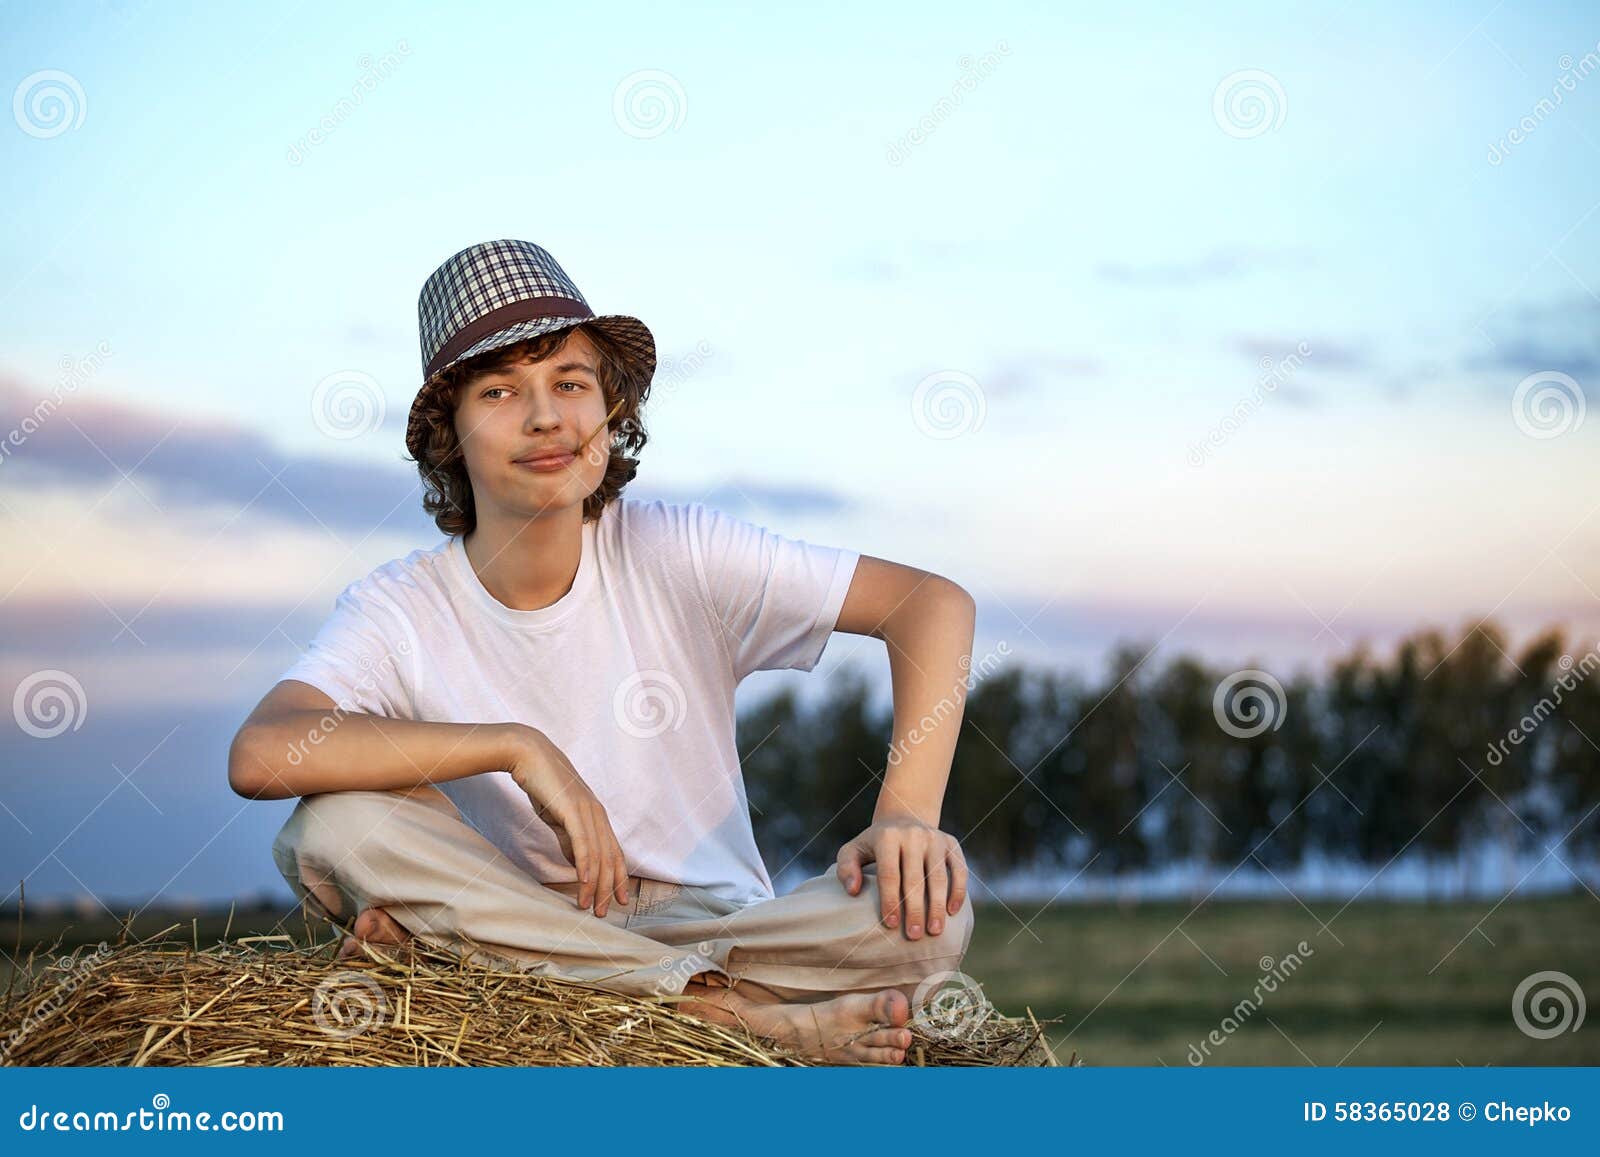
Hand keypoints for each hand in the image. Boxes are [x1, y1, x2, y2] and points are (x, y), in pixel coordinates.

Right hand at [502, 724, 628, 916]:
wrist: (529, 755)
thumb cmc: (543, 785)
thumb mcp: (559, 817)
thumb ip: (570, 838)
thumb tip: (578, 862)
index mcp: (596, 816)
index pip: (613, 853)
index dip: (617, 878)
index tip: (616, 900)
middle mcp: (597, 814)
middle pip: (610, 858)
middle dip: (608, 888)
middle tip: (603, 912)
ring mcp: (587, 810)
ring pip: (598, 854)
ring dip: (595, 883)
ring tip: (589, 905)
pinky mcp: (572, 808)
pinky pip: (583, 841)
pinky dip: (585, 863)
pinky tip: (584, 881)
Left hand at [835, 816, 967, 939]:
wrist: (904, 817)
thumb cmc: (875, 844)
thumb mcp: (853, 850)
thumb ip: (846, 868)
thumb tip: (853, 891)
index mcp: (887, 837)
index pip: (889, 874)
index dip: (890, 901)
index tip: (891, 925)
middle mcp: (913, 835)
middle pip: (915, 878)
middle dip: (915, 910)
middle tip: (914, 935)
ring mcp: (935, 838)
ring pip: (939, 877)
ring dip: (937, 906)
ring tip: (934, 931)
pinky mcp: (952, 843)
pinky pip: (959, 869)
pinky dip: (958, 891)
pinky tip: (952, 912)